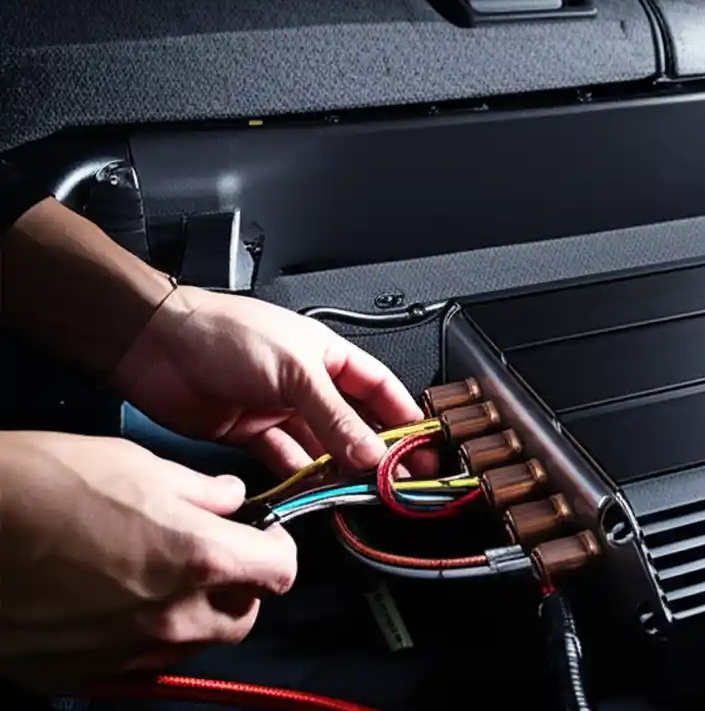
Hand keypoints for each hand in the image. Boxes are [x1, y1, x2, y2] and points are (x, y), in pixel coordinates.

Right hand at [0, 432, 296, 692]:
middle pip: (243, 616)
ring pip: (194, 643)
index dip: (276, 548)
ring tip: (155, 575)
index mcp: (198, 559)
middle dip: (238, 586)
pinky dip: (141, 635)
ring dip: (194, 613)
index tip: (259, 535)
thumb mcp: (135, 463)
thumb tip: (230, 500)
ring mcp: (126, 652)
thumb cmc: (42, 482)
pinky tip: (110, 600)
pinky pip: (137, 661)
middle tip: (208, 554)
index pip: (281, 571)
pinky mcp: (81, 672)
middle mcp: (172, 617)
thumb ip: (199, 491)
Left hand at [112, 287, 432, 477]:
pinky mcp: (251, 434)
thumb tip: (373, 453)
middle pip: (355, 423)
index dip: (405, 417)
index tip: (424, 446)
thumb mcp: (295, 373)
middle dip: (378, 452)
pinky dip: (301, 479)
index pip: (381, 389)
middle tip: (398, 481)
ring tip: (359, 493)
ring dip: (340, 470)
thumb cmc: (224, 334)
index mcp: (328, 356)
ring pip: (322, 447)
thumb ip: (336, 418)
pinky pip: (287, 462)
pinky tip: (314, 493)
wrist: (157, 345)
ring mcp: (280, 410)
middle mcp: (308, 384)